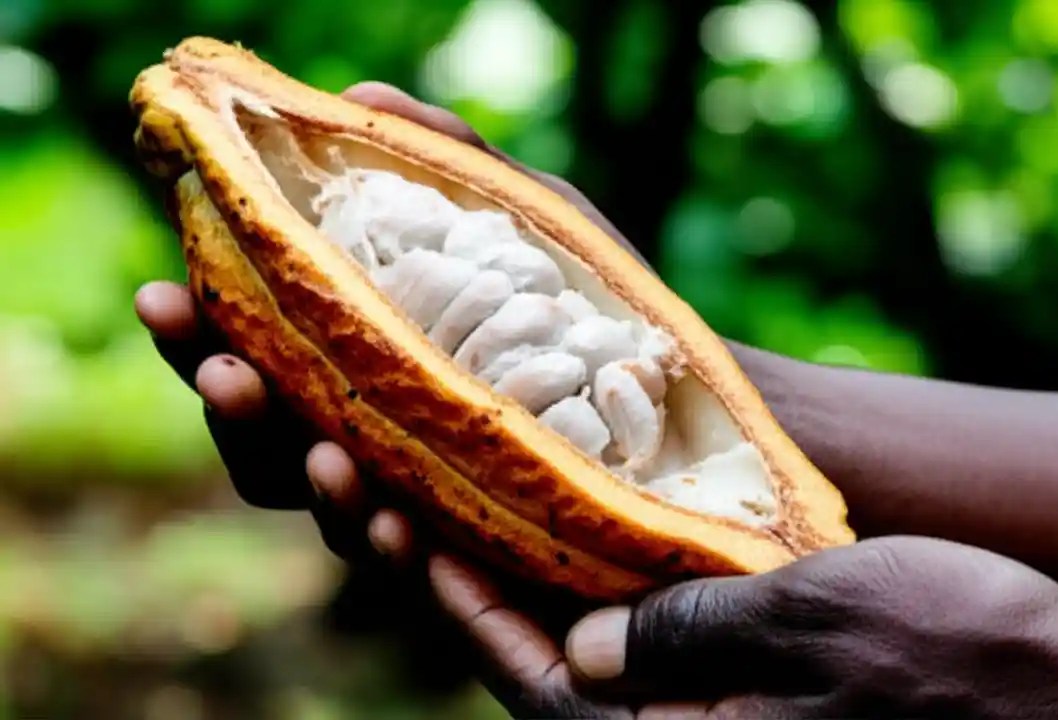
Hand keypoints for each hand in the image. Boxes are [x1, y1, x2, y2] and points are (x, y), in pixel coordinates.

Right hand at [134, 81, 641, 561]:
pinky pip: (417, 571)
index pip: (256, 357)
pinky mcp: (475, 561)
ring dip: (310, 485)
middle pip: (268, 445)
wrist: (679, 397)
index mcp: (362, 366)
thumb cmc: (590, 306)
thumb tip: (356, 96)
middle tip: (225, 371)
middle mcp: (375, 438)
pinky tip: (397, 524)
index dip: (198, 334)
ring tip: (325, 456)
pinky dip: (396, 545)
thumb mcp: (527, 220)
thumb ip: (446, 165)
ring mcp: (420, 502)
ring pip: (331, 512)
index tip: (161, 292)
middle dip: (234, 410)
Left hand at [430, 535, 1057, 718]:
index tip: (401, 522)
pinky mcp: (754, 691)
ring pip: (591, 652)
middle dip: (469, 575)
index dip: (459, 596)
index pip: (533, 680)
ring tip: (469, 486)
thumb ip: (691, 636)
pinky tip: (581, 517)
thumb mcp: (820, 621)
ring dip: (526, 570)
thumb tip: (577, 648)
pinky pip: (649, 641)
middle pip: (542, 667)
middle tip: (399, 488)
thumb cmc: (961, 651)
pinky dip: (601, 581)